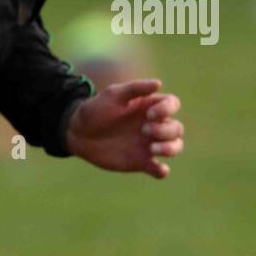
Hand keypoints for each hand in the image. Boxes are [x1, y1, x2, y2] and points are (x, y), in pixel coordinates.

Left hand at [66, 80, 184, 180]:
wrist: (79, 133)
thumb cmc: (96, 109)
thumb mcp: (113, 94)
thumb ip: (135, 88)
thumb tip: (158, 83)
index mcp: (148, 106)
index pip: (172, 104)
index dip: (168, 109)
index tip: (149, 114)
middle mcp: (153, 125)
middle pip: (177, 128)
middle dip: (166, 130)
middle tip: (144, 130)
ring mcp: (148, 144)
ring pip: (175, 146)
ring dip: (171, 148)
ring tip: (153, 149)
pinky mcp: (141, 162)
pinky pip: (160, 170)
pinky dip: (163, 171)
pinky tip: (158, 168)